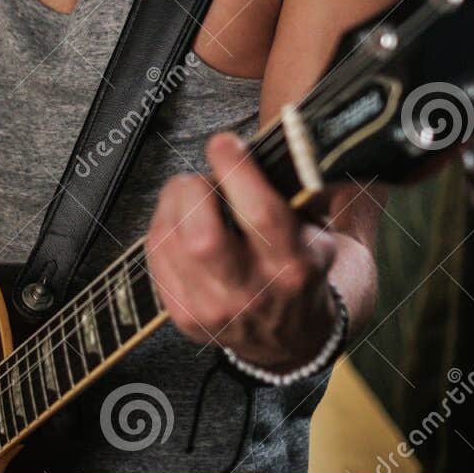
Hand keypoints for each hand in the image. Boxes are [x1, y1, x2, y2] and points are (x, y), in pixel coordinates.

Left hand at [145, 130, 338, 371]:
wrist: (290, 337)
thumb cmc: (300, 268)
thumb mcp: (318, 231)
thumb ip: (298, 189)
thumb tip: (282, 135)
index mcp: (292, 267)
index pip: (259, 213)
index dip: (235, 169)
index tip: (224, 142)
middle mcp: (251, 294)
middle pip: (201, 236)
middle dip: (194, 190)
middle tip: (204, 180)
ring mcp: (212, 311)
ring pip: (169, 240)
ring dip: (174, 204)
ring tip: (194, 199)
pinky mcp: (182, 316)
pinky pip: (154, 254)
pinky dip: (163, 226)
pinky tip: (182, 223)